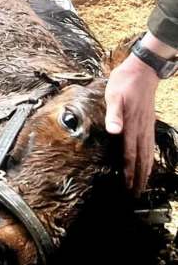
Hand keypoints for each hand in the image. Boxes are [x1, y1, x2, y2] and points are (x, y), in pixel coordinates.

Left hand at [105, 52, 159, 193]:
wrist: (143, 71)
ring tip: (143, 184)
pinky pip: (150, 144)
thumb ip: (114, 115)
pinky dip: (150, 157)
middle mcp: (141, 129)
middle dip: (138, 177)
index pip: (129, 154)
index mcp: (131, 125)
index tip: (127, 186)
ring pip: (147, 153)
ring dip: (145, 170)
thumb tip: (114, 131)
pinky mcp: (149, 122)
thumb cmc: (124, 82)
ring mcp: (147, 126)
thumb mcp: (113, 96)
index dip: (128, 171)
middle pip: (140, 158)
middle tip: (136, 193)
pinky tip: (149, 161)